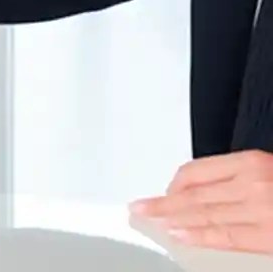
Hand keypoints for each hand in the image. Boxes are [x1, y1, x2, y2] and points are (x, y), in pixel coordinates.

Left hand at [131, 149, 272, 252]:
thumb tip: (205, 187)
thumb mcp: (267, 169)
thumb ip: (238, 175)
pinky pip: (225, 237)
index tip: (162, 191)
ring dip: (173, 219)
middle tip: (139, 208)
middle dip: (163, 203)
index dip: (174, 184)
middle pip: (194, 194)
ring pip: (204, 215)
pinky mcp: (267, 236)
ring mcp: (258, 211)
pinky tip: (178, 236)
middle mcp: (250, 184)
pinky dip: (198, 236)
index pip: (197, 171)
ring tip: (152, 222)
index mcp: (250, 162)